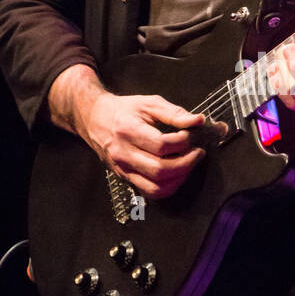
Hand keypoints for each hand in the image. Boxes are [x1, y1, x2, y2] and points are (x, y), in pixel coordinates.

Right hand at [83, 91, 207, 198]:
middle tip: (197, 152)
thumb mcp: (149, 103)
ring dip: (179, 178)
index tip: (190, 136)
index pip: (161, 145)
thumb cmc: (124, 110)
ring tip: (189, 164)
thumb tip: (198, 121)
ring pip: (156, 187)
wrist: (96, 118)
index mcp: (128, 130)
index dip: (182, 142)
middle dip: (186, 163)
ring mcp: (123, 169)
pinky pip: (150, 192)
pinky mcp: (125, 178)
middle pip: (160, 170)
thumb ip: (174, 113)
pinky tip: (176, 174)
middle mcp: (123, 153)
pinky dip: (168, 187)